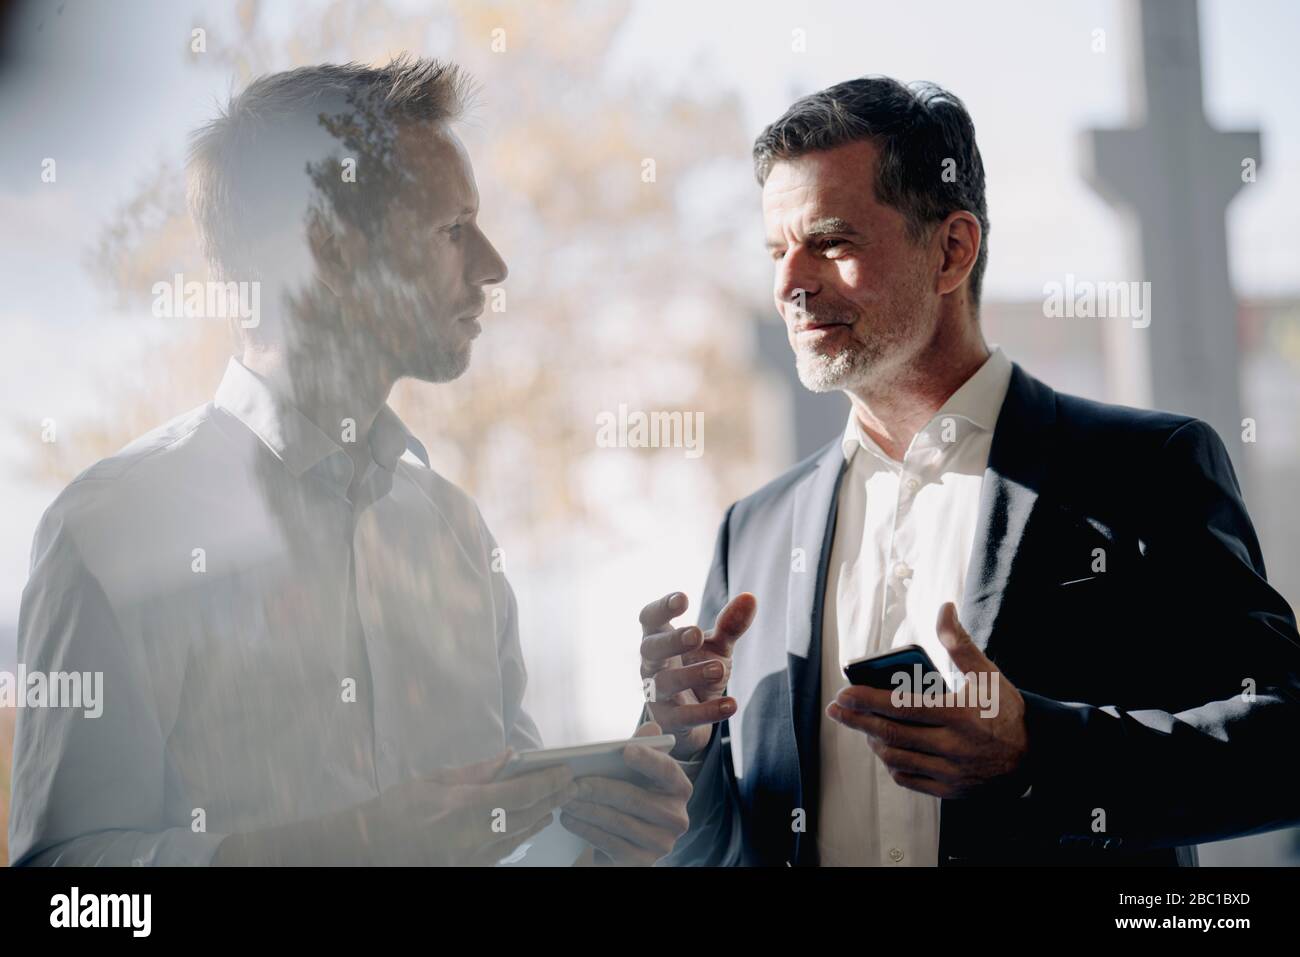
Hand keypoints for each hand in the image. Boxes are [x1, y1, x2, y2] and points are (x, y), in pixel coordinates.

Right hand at [345, 750, 576, 865]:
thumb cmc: (398, 808)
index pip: (520, 794)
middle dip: (552, 798)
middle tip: (571, 785)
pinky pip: (504, 851)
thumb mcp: (435, 780)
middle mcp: (472, 835)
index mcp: (464, 807)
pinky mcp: (468, 867)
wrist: (368, 846)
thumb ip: (477, 771)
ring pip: (519, 836)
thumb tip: (510, 758)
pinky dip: (522, 834)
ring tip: (557, 801)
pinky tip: (532, 824)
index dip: (547, 782)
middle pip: (526, 816)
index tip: (565, 771)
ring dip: (542, 817)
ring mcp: (471, 856)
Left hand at [559, 722, 692, 865]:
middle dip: (598, 788)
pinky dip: (585, 829)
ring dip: (586, 809)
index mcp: (680, 788)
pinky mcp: (642, 862)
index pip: (667, 770)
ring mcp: (661, 843)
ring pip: (617, 820)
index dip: (648, 759)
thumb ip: (642, 749)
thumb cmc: (630, 798)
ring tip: (564, 798)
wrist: (625, 842)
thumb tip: (651, 727)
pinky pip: (608, 842)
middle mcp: (677, 818)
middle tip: (571, 782)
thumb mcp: (635, 774)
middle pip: (634, 798)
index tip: (625, 750)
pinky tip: (569, 819)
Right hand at [639, 591, 756, 759]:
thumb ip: (730, 624)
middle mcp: (652, 664)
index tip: (683, 600)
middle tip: (696, 633)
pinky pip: (683, 717)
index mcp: (660, 638)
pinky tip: (731, 705)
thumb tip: (750, 598)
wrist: (696, 714)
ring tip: (719, 669)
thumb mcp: (717, 646)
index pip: (650, 618)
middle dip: (672, 640)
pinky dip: (706, 712)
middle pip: (650, 648)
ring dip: (691, 675)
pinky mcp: (668, 720)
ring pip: (664, 683)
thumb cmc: (699, 668)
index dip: (662, 608)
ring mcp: (656, 693)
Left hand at [826, 602, 1029, 798]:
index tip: (844, 693)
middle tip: (835, 710)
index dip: (869, 700)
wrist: (1036, 755)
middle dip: (857, 720)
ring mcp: (952, 772)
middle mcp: (954, 747)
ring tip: (861, 725)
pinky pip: (910, 779)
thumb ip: (959, 643)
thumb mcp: (988, 674)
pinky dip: (892, 764)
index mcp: (960, 715)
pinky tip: (885, 748)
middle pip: (893, 734)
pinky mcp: (951, 790)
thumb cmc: (1007, 710)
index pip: (904, 707)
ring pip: (897, 758)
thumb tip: (944, 608)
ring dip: (873, 741)